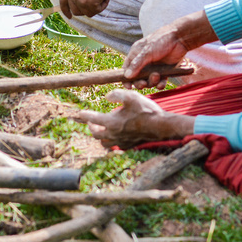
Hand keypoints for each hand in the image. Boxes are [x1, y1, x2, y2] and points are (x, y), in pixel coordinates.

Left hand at [59, 0, 112, 17]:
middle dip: (85, 10)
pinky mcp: (87, 4)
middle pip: (76, 11)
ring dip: (96, 7)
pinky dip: (103, 5)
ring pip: (87, 13)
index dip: (66, 10)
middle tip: (95, 4)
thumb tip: (84, 3)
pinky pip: (97, 11)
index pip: (63, 2)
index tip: (69, 16)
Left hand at [74, 89, 194, 147]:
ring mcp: (121, 141)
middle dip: (91, 127)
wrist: (161, 126)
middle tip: (91, 122)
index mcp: (112, 122)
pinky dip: (110, 142)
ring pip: (103, 142)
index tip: (80, 113)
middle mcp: (114, 133)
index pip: (93, 119)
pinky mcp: (128, 145)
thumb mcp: (131, 97)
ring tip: (101, 129)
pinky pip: (114, 147)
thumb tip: (106, 97)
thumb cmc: (146, 111)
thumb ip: (117, 94)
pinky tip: (113, 136)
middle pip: (95, 133)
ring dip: (100, 136)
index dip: (85, 115)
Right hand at [122, 25, 189, 88]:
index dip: (126, 79)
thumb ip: (137, 64)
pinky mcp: (163, 71)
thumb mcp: (147, 51)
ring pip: (148, 81)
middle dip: (140, 83)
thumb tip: (127, 76)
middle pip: (137, 78)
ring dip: (151, 82)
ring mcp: (154, 67)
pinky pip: (159, 81)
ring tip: (156, 76)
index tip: (129, 86)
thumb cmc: (161, 41)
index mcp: (136, 55)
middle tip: (144, 84)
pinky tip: (161, 84)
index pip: (127, 69)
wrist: (180, 39)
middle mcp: (143, 62)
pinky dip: (160, 84)